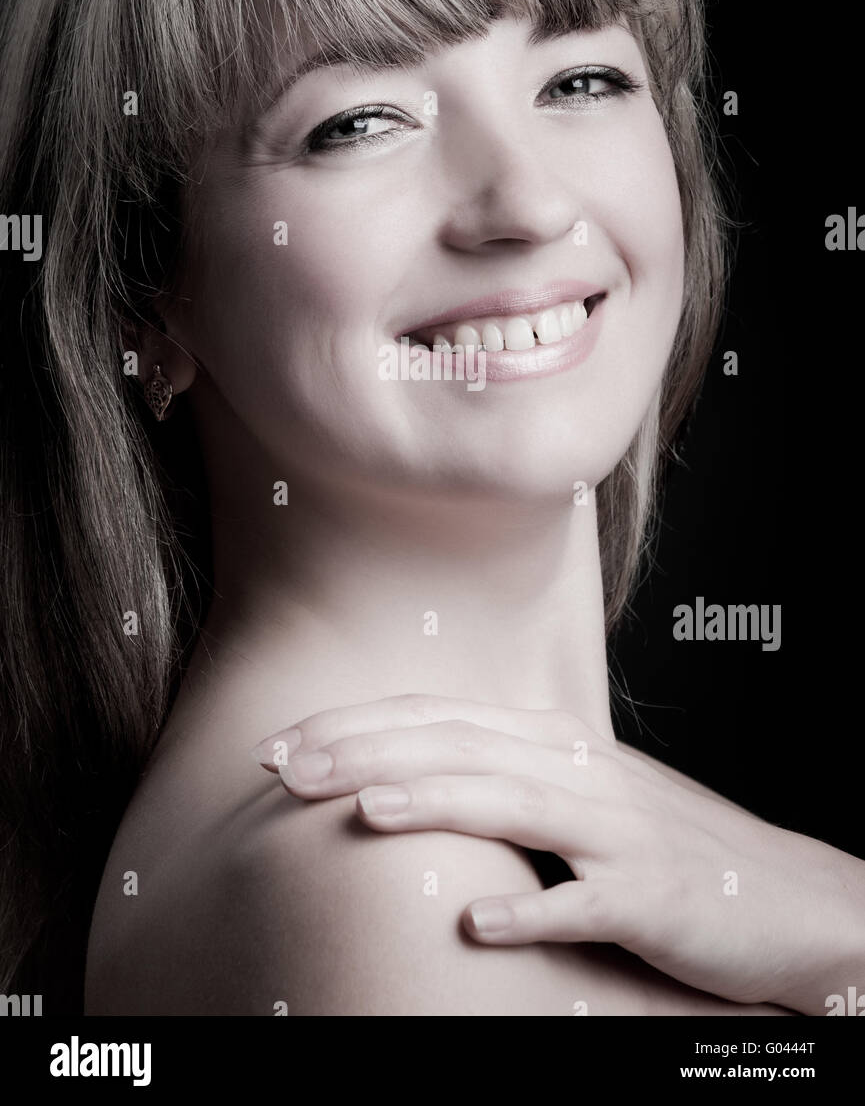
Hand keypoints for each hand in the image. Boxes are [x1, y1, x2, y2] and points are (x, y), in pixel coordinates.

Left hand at [252, 693, 864, 1014]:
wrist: (776, 892)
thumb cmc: (658, 842)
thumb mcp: (574, 790)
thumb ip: (496, 773)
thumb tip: (392, 773)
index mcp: (551, 739)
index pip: (437, 717)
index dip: (356, 724)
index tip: (280, 743)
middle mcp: (578, 768)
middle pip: (459, 745)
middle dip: (365, 751)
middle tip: (284, 766)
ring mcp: (616, 828)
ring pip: (514, 802)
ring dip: (436, 803)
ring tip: (362, 809)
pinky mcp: (650, 894)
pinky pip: (586, 901)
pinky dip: (532, 910)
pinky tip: (477, 926)